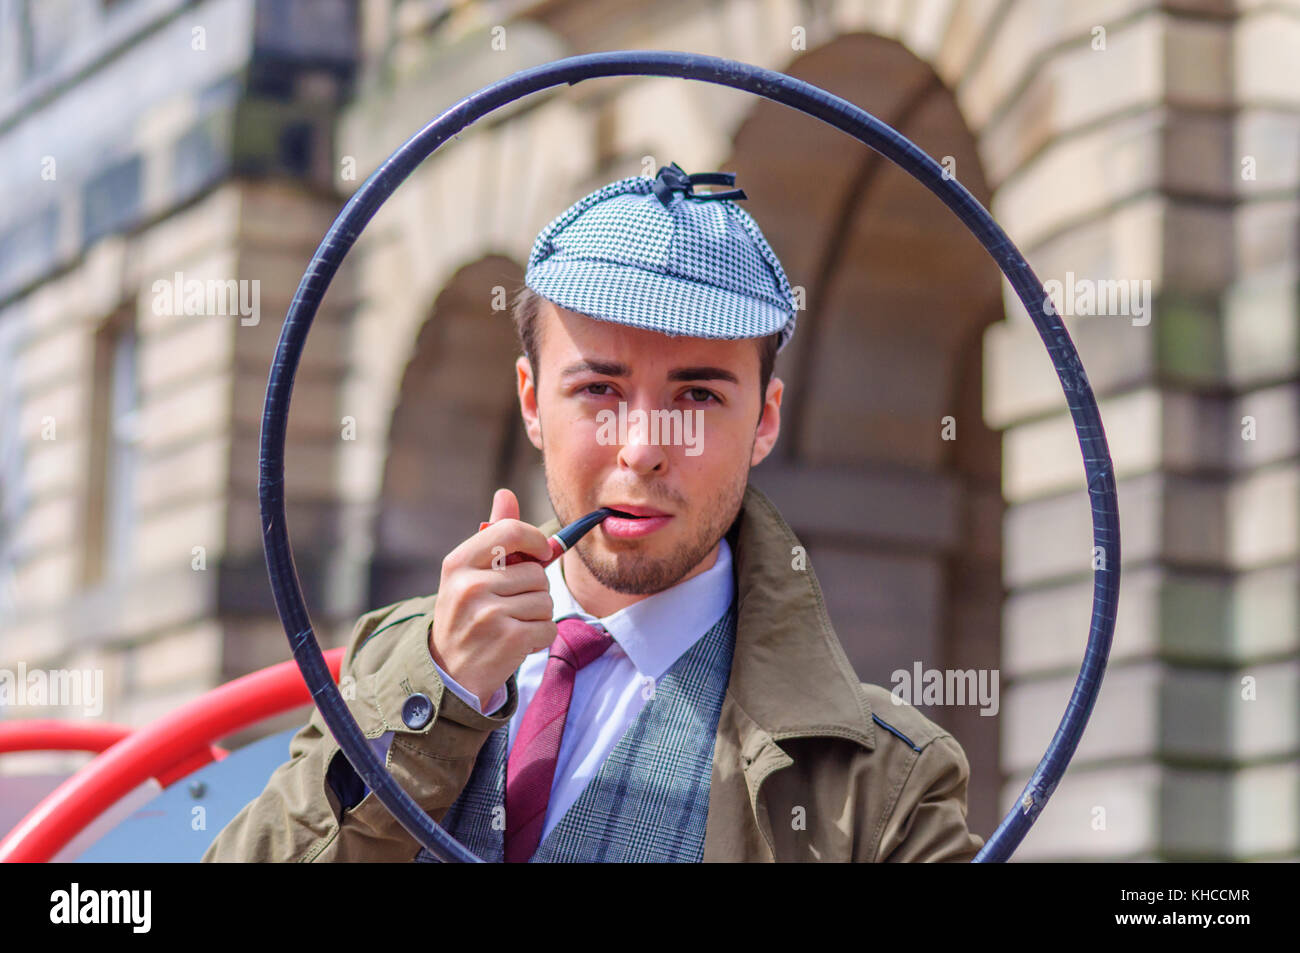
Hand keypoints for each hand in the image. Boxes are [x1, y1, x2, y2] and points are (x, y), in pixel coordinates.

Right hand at [429, 488, 556, 708]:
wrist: (449, 673)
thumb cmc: (466, 615)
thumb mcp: (470, 574)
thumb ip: (495, 536)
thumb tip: (506, 494)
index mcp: (459, 563)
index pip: (511, 531)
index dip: (535, 540)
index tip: (541, 553)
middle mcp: (470, 585)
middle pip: (536, 573)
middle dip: (534, 591)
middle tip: (511, 606)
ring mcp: (488, 614)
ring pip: (546, 601)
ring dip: (537, 616)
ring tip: (511, 625)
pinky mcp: (507, 641)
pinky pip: (548, 628)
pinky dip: (540, 638)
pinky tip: (517, 643)